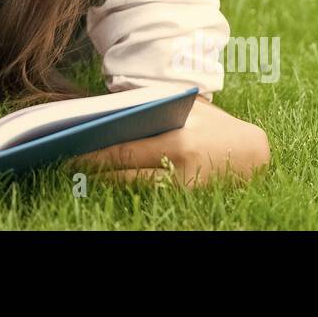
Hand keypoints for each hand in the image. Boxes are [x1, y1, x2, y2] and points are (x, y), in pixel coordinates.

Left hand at [62, 97, 269, 187]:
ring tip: (79, 174)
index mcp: (179, 144)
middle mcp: (182, 173)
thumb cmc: (212, 125)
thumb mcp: (184, 111)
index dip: (92, 155)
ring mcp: (186, 194)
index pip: (124, 152)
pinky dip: (127, 189)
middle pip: (125, 176)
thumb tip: (102, 120)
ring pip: (134, 190)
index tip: (66, 151)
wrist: (254, 153)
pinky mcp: (188, 205)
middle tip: (63, 164)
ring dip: (106, 183)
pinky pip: (150, 197)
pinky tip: (108, 182)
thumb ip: (151, 114)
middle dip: (93, 171)